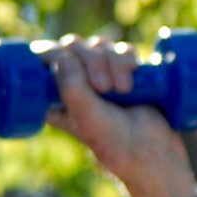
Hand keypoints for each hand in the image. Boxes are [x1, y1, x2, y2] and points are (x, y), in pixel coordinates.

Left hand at [38, 35, 196, 196]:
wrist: (154, 150)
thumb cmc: (114, 140)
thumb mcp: (86, 118)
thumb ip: (72, 88)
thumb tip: (63, 55)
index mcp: (52, 96)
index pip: (41, 59)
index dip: (55, 54)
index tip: (75, 71)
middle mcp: (72, 83)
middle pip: (72, 47)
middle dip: (91, 61)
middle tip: (105, 89)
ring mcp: (98, 75)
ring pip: (97, 45)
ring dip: (112, 62)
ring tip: (124, 91)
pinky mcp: (122, 71)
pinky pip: (121, 49)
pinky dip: (127, 59)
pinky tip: (134, 76)